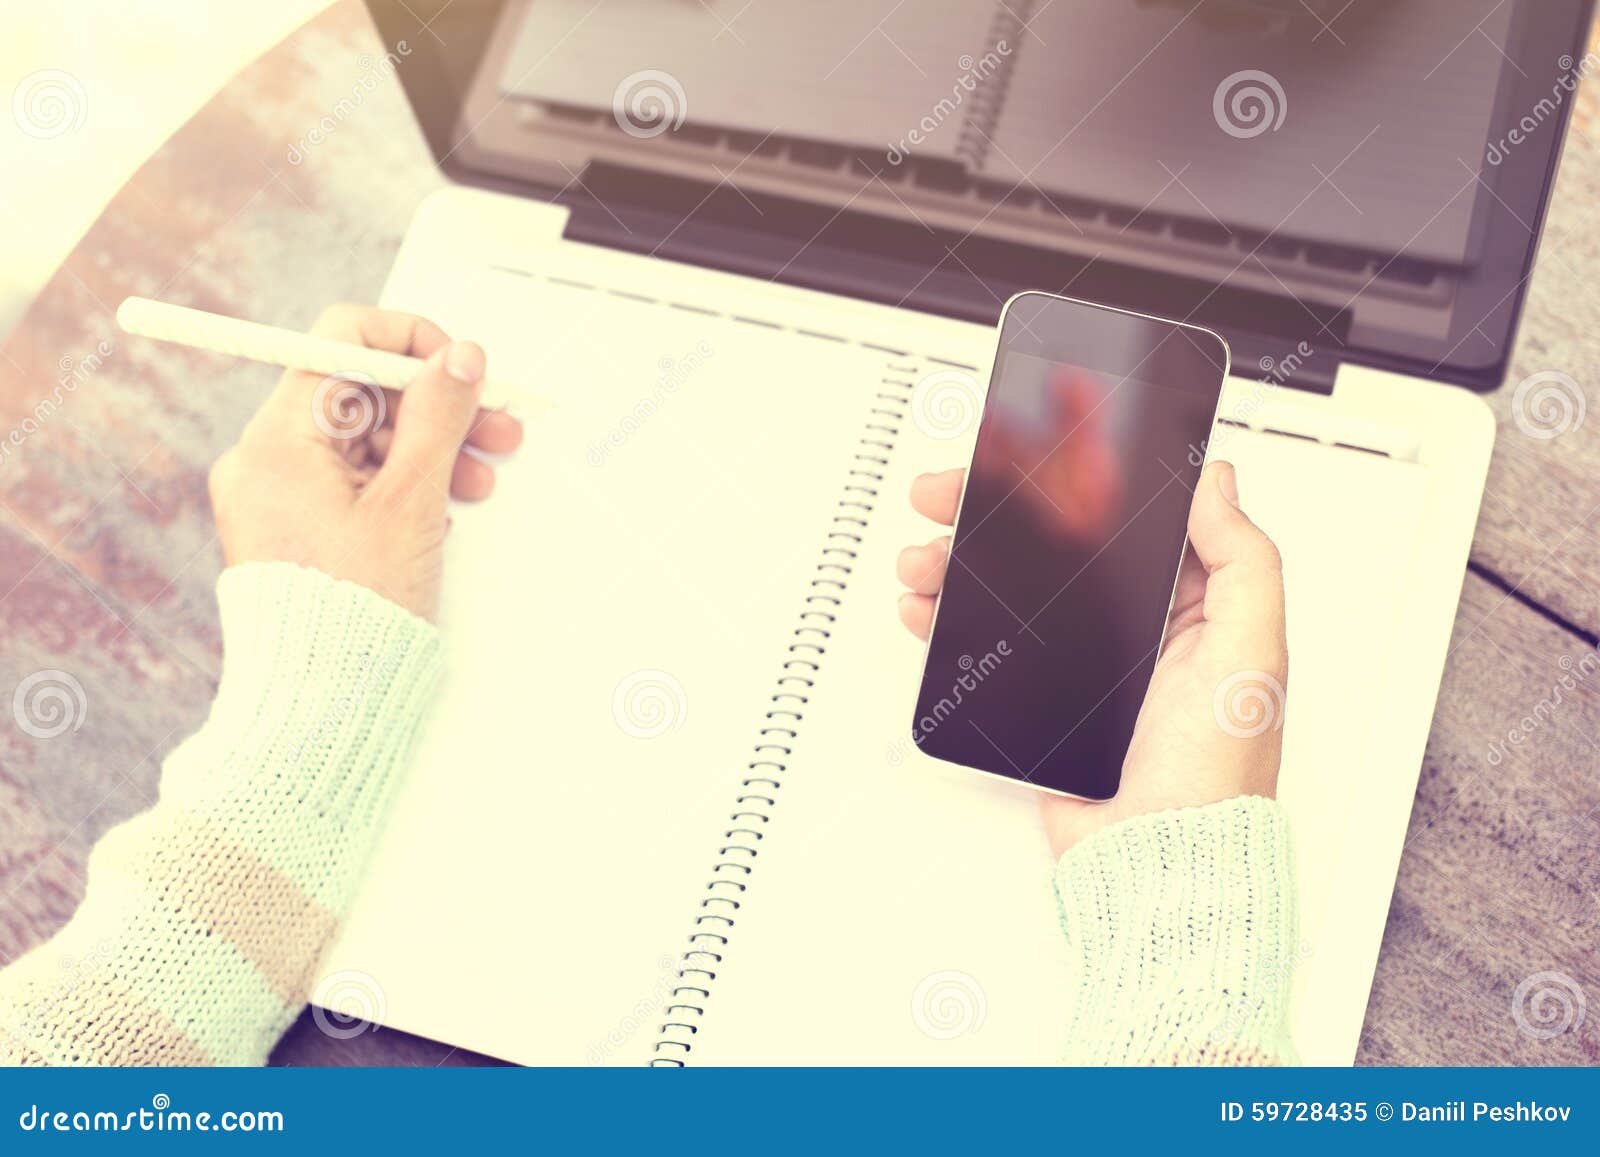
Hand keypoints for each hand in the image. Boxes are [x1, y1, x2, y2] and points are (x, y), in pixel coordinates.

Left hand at [209, 305, 523, 620]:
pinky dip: (400, 484)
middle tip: (497, 430)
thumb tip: (459, 356)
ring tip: (478, 481)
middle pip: (358, 392)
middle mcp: (264, 458)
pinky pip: (350, 481)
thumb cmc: (357, 612)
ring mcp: (275, 494)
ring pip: (362, 439)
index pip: (341, 341)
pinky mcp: (293, 527)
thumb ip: (438, 417)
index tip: (461, 369)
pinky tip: (441, 511)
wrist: (320, 702)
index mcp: (278, 440)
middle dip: (434, 407)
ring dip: (428, 449)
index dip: (411, 344)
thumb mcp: (411, 503)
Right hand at [897, 461, 1286, 856]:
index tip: (1026, 459)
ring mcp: (1085, 663)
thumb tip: (1217, 484)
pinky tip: (928, 610)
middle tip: (948, 496)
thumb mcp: (1250, 654)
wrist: (1159, 864)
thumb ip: (1243, 563)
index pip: (1124, 521)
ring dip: (959, 564)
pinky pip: (990, 648)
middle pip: (1053, 547)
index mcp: (1189, 605)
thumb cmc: (1215, 776)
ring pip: (1011, 591)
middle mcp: (1136, 627)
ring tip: (925, 559)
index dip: (1072, 482)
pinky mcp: (1043, 700)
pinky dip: (950, 624)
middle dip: (994, 515)